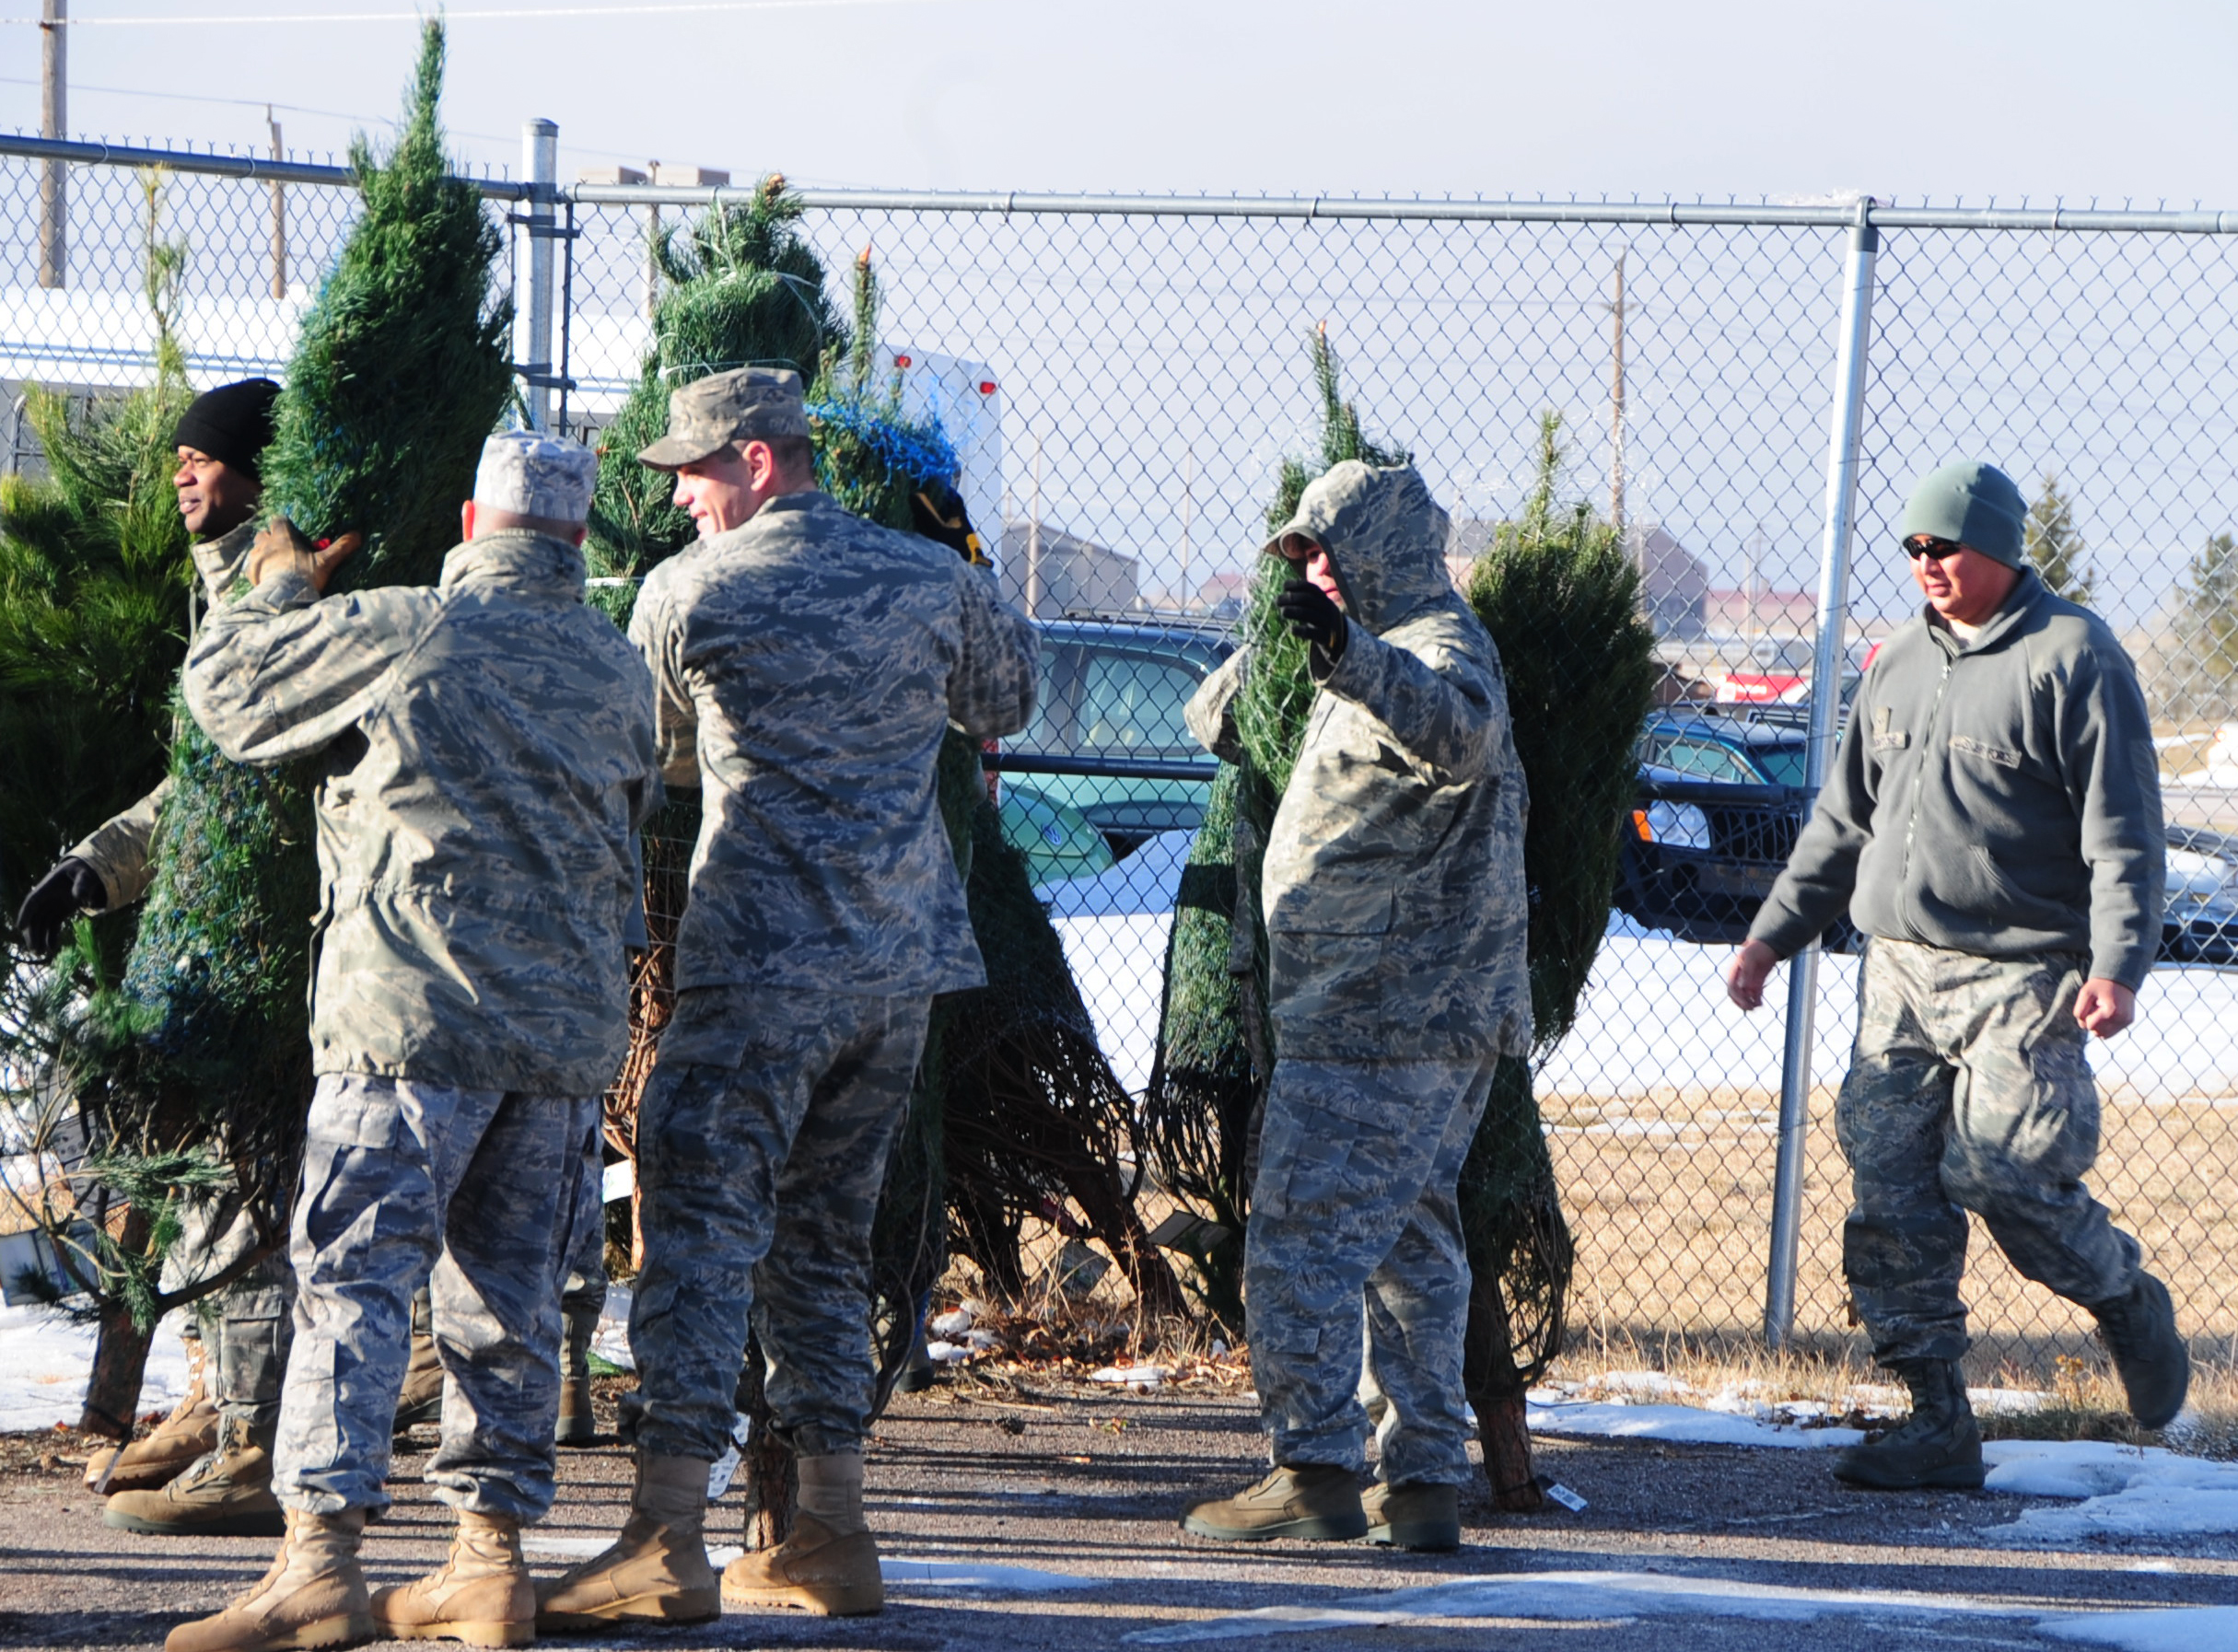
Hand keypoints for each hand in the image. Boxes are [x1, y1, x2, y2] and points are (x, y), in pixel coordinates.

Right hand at [15, 858, 105, 960]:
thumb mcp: (85, 874)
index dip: (26, 913)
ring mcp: (52, 906)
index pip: (33, 901)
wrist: (87, 873)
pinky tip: (51, 949)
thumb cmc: (83, 871)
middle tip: (34, 949)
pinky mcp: (59, 913)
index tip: (20, 927)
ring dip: (40, 938)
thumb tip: (80, 898)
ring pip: (41, 924)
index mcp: (48, 886)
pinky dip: (51, 937)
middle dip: (33, 933)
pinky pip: (52, 926)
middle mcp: (46, 898)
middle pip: (35, 917)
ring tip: (41, 953)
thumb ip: (82, 884)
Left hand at [246, 517, 361, 592]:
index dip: (282, 524)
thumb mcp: (326, 562)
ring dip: (262, 553)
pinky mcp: (250, 572)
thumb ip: (340, 548)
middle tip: (278, 547)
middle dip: (268, 538)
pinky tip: (265, 576)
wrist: (285, 596)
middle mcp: (266, 544)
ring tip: (271, 562)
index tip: (288, 530)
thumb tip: (358, 534)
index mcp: (283, 537)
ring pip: (255, 549)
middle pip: (262, 534)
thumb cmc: (305, 575)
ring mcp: (256, 558)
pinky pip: (250, 567)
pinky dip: (257, 569)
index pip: (278, 521)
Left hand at [1275, 576, 1346, 660]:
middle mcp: (1328, 609)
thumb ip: (1305, 601)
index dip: (1298, 585)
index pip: (1312, 588)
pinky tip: (1291, 629)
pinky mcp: (1326, 638)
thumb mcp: (1318, 608)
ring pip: (1309, 614)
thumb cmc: (1322, 620)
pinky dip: (1301, 630)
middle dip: (1292, 598)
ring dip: (1294, 611)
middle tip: (1277, 601)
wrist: (1341, 640)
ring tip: (1283, 612)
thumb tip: (1282, 595)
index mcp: (1325, 600)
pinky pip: (1313, 633)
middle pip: (1309, 600)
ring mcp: (1328, 623)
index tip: (1284, 586)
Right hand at [1725, 938, 1778, 1010]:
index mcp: (1735, 972)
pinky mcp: (1757, 983)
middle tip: (1750, 1008)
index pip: (1732, 988)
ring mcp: (1749, 981)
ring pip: (1745, 997)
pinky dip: (1757, 1001)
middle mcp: (1740, 978)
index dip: (1736, 997)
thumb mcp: (1751, 958)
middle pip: (1736, 995)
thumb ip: (1747, 972)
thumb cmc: (1758, 949)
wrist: (1770, 946)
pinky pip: (1755, 995)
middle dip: (1742, 1003)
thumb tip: (1744, 988)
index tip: (1745, 1003)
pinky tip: (1761, 1004)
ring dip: (1749, 1003)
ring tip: (1757, 1006)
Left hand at [2074, 977, 2134, 1038]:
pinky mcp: (2129, 1021)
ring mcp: (2126, 1021)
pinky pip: (2112, 1032)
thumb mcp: (2085, 993)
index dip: (2086, 1016)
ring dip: (2099, 1025)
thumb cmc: (2100, 985)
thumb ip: (2079, 1010)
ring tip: (2101, 1011)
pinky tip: (2107, 1013)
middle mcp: (2121, 1019)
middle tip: (2096, 1007)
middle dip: (2092, 1022)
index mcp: (2111, 1012)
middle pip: (2097, 1032)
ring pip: (2104, 1035)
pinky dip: (2106, 1026)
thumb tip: (2083, 1026)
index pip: (2090, 1026)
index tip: (2091, 1005)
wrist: (2120, 979)